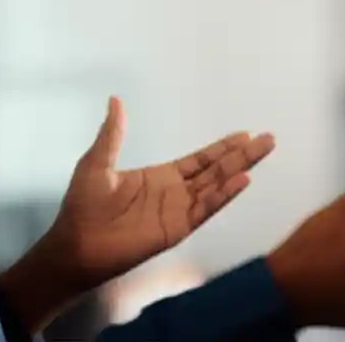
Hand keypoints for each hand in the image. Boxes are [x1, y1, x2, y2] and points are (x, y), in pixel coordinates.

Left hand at [0, 97, 274, 332]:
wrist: (76, 245)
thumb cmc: (83, 206)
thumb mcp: (97, 162)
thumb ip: (113, 133)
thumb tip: (116, 100)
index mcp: (160, 177)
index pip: (199, 160)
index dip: (222, 147)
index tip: (244, 134)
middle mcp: (175, 193)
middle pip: (217, 170)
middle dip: (242, 154)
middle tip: (269, 138)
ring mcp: (179, 211)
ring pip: (217, 186)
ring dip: (241, 169)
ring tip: (264, 152)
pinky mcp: (178, 229)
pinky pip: (206, 208)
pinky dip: (225, 195)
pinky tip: (243, 180)